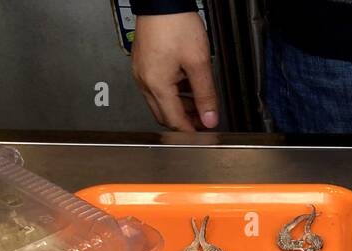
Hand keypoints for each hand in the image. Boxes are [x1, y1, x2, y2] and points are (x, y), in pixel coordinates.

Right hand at [132, 13, 218, 130]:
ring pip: (160, 102)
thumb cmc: (176, 25)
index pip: (174, 121)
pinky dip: (172, 94)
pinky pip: (156, 88)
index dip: (191, 132)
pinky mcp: (143, 65)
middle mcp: (144, 81)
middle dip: (185, 121)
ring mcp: (141, 73)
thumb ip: (206, 95)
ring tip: (199, 104)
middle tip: (204, 121)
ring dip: (179, 107)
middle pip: (164, 115)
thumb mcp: (199, 63)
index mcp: (157, 84)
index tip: (204, 136)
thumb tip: (210, 117)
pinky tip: (187, 88)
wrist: (162, 2)